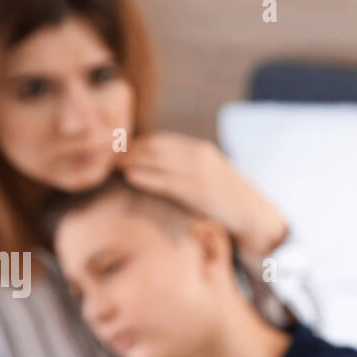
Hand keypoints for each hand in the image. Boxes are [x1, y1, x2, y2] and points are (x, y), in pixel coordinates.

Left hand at [117, 132, 286, 256]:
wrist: (254, 215)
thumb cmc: (225, 201)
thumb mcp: (206, 178)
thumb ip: (183, 171)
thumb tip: (153, 170)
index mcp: (198, 150)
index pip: (159, 141)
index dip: (134, 144)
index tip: (113, 151)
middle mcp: (199, 155)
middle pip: (154, 146)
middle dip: (127, 149)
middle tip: (102, 156)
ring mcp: (201, 173)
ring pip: (158, 160)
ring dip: (130, 160)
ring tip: (108, 165)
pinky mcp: (201, 192)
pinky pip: (168, 181)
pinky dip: (147, 176)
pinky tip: (129, 176)